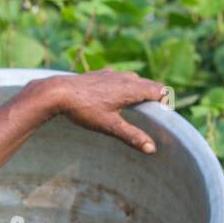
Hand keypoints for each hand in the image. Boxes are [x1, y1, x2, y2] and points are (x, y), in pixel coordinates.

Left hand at [43, 69, 166, 153]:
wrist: (58, 92)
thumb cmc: (84, 109)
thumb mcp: (110, 126)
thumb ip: (132, 136)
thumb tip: (152, 148)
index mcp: (131, 88)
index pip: (160, 90)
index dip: (166, 101)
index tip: (164, 115)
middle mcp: (124, 78)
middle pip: (149, 84)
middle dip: (154, 96)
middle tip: (155, 112)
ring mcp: (111, 74)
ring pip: (134, 79)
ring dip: (139, 89)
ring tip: (136, 104)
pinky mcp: (99, 74)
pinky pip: (118, 77)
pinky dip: (123, 85)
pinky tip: (114, 93)